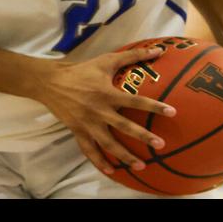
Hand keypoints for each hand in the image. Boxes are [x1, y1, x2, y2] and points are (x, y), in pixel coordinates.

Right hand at [31, 45, 177, 175]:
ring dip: (125, 156)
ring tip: (141, 166)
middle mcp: (99, 111)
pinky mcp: (78, 131)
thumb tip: (158, 50)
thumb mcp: (106, 61)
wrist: (50, 82)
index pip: (136, 101)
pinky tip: (111, 171)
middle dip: (143, 136)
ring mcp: (88, 124)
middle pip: (124, 127)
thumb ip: (133, 56)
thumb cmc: (82, 70)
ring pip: (108, 144)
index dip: (154, 107)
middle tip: (161, 145)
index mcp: (107, 94)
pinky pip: (89, 150)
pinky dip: (99, 162)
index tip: (172, 112)